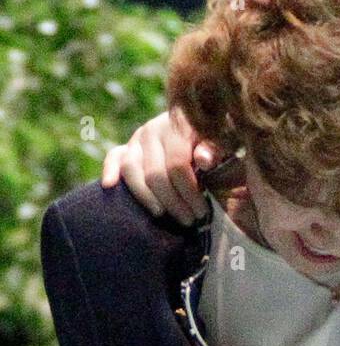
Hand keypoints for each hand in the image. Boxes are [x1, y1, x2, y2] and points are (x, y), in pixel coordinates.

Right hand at [102, 108, 219, 224]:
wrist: (199, 130)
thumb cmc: (216, 144)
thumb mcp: (223, 146)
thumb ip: (215, 150)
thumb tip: (204, 160)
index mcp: (179, 125)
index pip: (177, 164)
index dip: (189, 192)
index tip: (201, 211)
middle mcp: (154, 129)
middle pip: (155, 173)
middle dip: (172, 202)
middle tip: (188, 220)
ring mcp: (138, 138)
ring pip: (132, 169)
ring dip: (146, 197)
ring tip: (162, 214)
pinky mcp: (127, 147)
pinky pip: (113, 157)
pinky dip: (110, 170)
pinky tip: (110, 185)